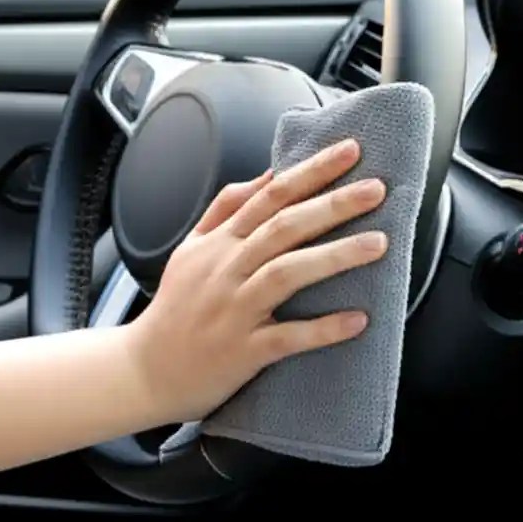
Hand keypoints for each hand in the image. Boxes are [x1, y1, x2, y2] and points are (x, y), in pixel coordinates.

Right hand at [123, 138, 386, 423]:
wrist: (144, 370)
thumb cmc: (176, 309)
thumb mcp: (191, 248)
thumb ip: (226, 208)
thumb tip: (267, 175)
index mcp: (220, 242)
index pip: (270, 194)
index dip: (311, 171)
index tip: (349, 151)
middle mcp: (228, 269)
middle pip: (284, 226)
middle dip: (333, 204)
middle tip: (376, 189)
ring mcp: (235, 310)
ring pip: (286, 274)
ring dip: (334, 256)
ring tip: (378, 244)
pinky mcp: (243, 351)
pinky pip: (287, 337)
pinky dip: (322, 328)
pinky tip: (358, 319)